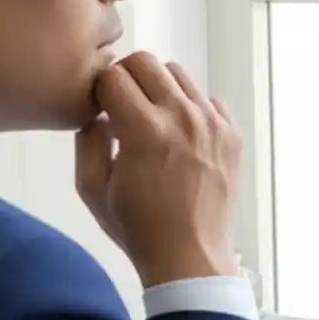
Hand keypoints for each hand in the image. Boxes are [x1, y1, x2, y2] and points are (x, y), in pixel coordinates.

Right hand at [75, 52, 241, 287]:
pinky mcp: (232, 135)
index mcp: (144, 130)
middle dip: (126, 78)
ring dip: (159, 90)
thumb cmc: (138, 229)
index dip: (98, 91)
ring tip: (154, 122)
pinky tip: (182, 136)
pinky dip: (192, 108)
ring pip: (179, 75)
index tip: (100, 110)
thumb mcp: (91, 189)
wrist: (190, 257)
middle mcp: (182, 118)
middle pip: (146, 62)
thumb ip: (86, 139)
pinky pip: (209, 99)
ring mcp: (212, 124)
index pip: (112, 76)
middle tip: (123, 108)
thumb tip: (98, 112)